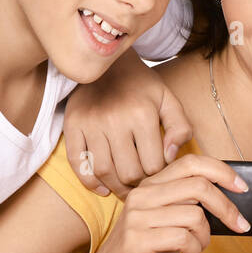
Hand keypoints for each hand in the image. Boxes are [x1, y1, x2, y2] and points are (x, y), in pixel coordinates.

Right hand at [64, 52, 193, 197]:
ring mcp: (90, 124)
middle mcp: (115, 120)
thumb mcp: (168, 100)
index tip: (160, 172)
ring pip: (104, 171)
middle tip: (144, 185)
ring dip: (116, 187)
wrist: (107, 63)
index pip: (154, 164)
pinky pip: (77, 163)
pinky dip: (89, 181)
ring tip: (127, 189)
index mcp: (142, 114)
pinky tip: (102, 188)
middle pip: (129, 172)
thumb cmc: (142, 85)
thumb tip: (172, 156)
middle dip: (139, 184)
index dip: (160, 174)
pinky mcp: (72, 126)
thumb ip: (180, 127)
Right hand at [85, 155, 249, 252]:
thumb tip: (230, 199)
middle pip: (200, 187)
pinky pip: (183, 238)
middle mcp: (143, 195)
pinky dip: (194, 250)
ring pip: (194, 215)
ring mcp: (137, 217)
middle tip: (239, 225)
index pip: (191, 163)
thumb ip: (190, 205)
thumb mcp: (170, 221)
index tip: (242, 188)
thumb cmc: (145, 251)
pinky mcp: (136, 240)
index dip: (222, 171)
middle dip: (227, 208)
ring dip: (206, 237)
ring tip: (197, 248)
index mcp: (152, 185)